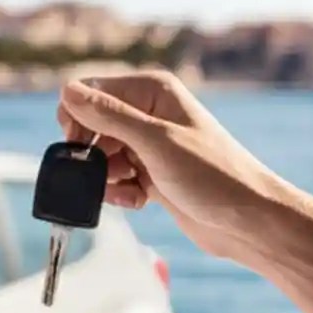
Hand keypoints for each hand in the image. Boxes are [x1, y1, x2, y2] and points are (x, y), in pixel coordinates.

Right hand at [56, 70, 287, 264]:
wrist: (246, 221)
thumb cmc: (212, 175)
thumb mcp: (155, 142)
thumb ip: (108, 116)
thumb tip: (66, 91)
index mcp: (152, 91)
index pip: (89, 92)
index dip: (77, 119)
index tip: (80, 148)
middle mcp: (149, 113)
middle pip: (91, 126)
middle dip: (91, 154)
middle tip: (110, 174)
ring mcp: (149, 144)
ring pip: (101, 156)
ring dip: (106, 178)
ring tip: (132, 190)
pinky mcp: (151, 173)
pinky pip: (115, 178)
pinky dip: (119, 192)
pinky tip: (139, 201)